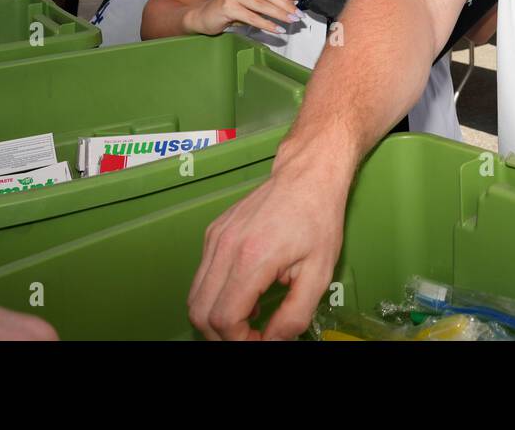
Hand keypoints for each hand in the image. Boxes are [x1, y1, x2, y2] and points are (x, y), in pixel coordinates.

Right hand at [182, 0, 299, 36]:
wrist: (203, 16)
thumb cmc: (230, 6)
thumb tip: (291, 1)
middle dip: (286, 4)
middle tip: (298, 14)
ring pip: (262, 4)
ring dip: (280, 14)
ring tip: (291, 22)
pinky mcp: (228, 7)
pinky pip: (253, 17)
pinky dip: (267, 24)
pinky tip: (277, 29)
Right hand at [188, 143, 350, 339]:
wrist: (308, 175)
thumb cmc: (317, 217)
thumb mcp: (319, 272)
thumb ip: (295, 314)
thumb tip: (273, 340)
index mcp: (252, 257)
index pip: (224, 318)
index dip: (239, 340)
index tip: (260, 340)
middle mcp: (225, 247)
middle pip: (199, 312)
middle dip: (222, 334)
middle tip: (251, 335)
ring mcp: (215, 238)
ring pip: (195, 296)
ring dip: (216, 316)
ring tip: (250, 315)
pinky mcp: (213, 233)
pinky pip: (202, 276)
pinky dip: (216, 294)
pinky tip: (245, 292)